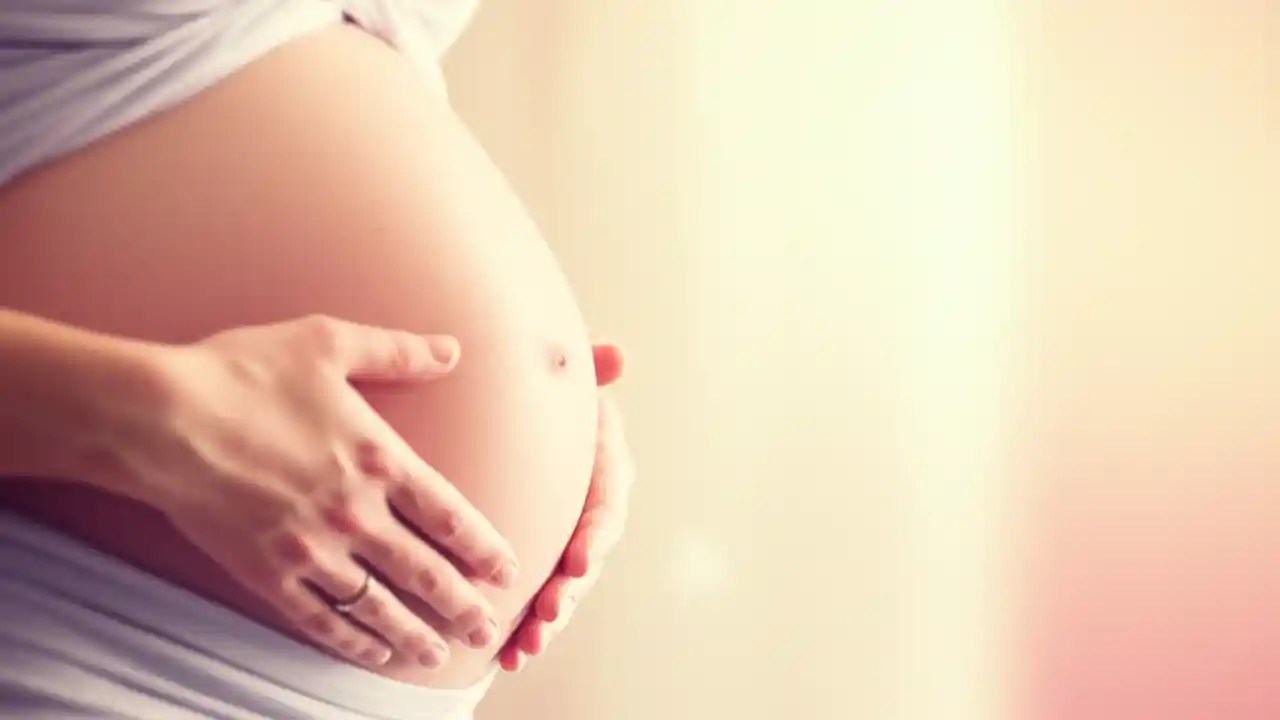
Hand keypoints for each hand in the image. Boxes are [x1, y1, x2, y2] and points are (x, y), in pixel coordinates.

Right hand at [113, 315, 516, 669]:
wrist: (160, 418)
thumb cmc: (242, 373)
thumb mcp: (328, 342)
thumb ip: (397, 352)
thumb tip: (452, 349)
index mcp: (380, 460)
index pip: (451, 516)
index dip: (485, 549)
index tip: (507, 572)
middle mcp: (355, 514)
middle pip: (425, 572)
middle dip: (462, 605)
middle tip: (488, 631)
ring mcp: (311, 549)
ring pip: (379, 605)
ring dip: (416, 634)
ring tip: (441, 655)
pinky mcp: (266, 573)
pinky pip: (321, 618)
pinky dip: (352, 640)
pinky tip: (372, 653)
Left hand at [499, 343, 635, 670]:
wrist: (519, 407)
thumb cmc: (545, 388)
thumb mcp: (564, 372)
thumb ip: (584, 367)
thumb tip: (613, 355)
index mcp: (603, 463)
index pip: (607, 501)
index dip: (595, 533)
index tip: (577, 561)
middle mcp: (592, 504)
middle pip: (589, 556)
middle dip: (570, 591)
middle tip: (548, 613)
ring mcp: (569, 534)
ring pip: (567, 586)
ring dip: (549, 620)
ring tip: (527, 646)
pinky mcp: (545, 555)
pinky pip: (543, 595)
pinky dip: (530, 628)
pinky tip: (511, 655)